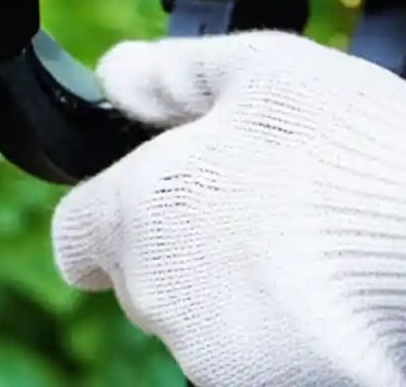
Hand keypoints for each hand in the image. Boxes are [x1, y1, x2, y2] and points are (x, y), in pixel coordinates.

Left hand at [54, 32, 405, 386]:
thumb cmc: (355, 154)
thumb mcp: (263, 73)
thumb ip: (174, 75)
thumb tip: (119, 74)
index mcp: (137, 214)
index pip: (77, 235)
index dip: (111, 217)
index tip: (159, 204)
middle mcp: (157, 295)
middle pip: (143, 279)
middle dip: (184, 250)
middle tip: (264, 214)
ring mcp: (211, 356)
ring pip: (201, 324)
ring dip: (235, 296)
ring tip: (312, 257)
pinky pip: (255, 360)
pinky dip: (283, 337)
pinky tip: (335, 302)